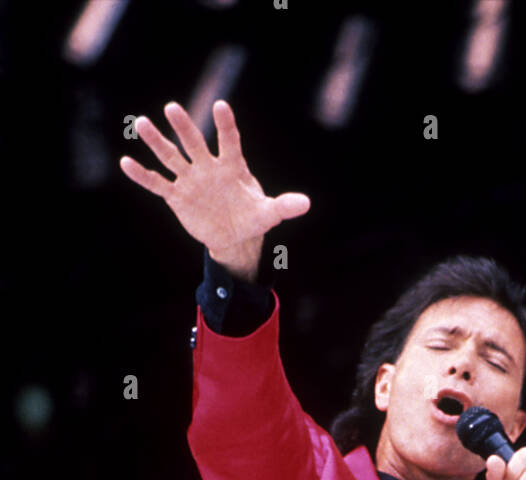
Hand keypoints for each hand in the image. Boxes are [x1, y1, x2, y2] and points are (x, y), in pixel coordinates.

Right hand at [119, 100, 309, 275]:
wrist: (233, 235)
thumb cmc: (252, 217)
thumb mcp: (269, 214)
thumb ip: (284, 206)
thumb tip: (306, 204)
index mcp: (232, 166)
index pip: (229, 141)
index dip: (226, 125)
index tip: (222, 106)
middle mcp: (208, 167)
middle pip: (194, 143)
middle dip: (184, 127)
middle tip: (172, 107)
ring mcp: (190, 179)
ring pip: (171, 157)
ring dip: (156, 142)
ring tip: (141, 123)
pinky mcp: (177, 196)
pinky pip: (157, 183)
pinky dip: (143, 175)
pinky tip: (126, 163)